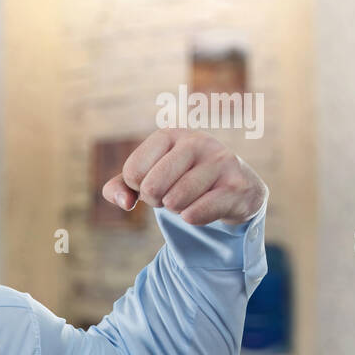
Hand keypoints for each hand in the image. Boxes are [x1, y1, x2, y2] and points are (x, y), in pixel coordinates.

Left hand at [101, 128, 267, 225]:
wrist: (234, 189)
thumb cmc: (180, 180)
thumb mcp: (145, 178)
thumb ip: (118, 188)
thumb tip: (125, 202)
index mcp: (169, 135)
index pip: (132, 173)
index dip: (138, 189)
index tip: (155, 183)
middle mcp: (196, 141)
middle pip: (152, 187)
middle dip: (156, 201)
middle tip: (171, 194)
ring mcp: (220, 161)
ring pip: (175, 202)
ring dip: (177, 210)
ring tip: (190, 198)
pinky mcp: (237, 186)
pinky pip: (196, 213)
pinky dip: (193, 218)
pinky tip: (204, 207)